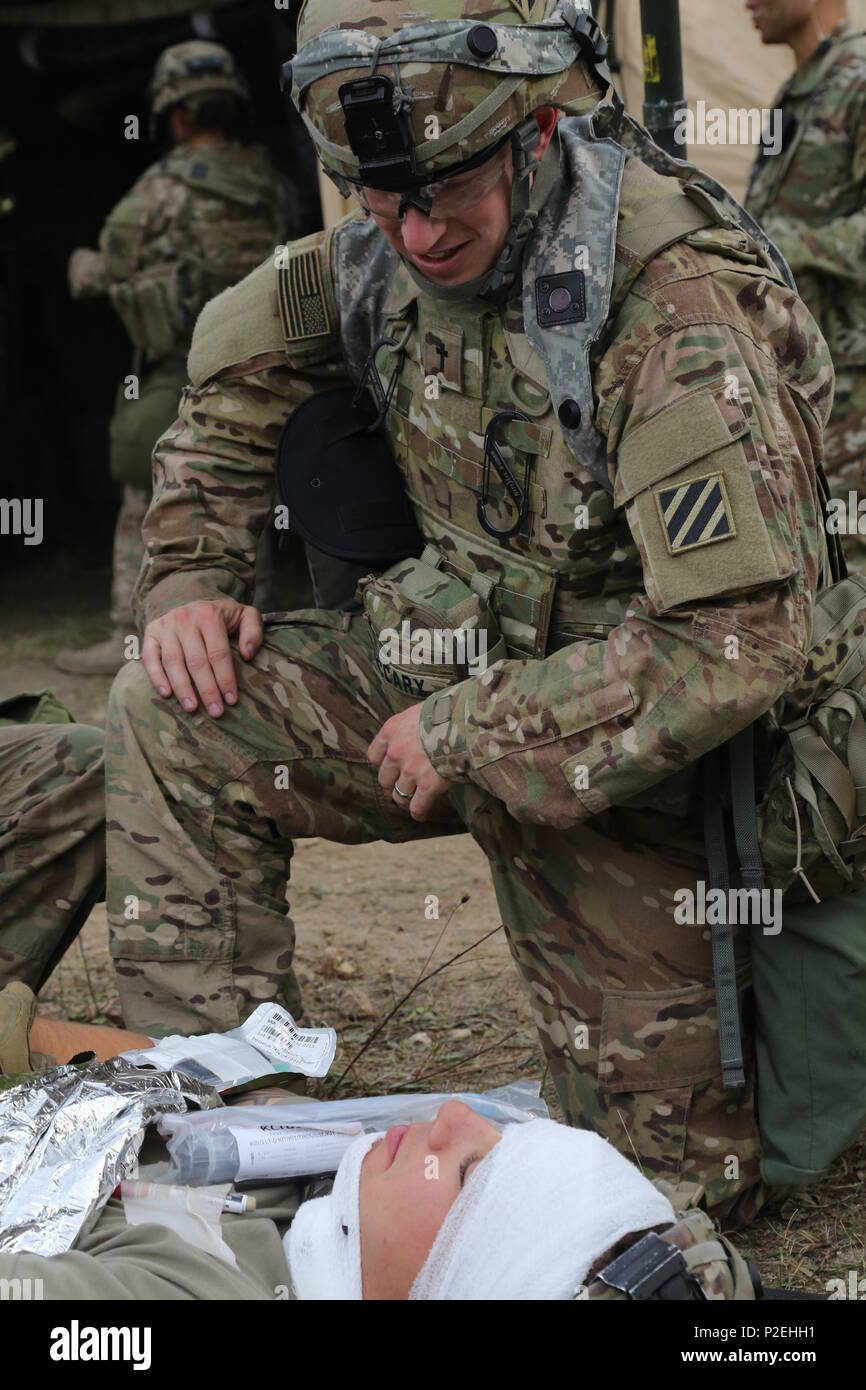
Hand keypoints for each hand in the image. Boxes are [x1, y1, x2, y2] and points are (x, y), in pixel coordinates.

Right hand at [141, 599, 262, 716]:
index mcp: (209, 615)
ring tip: (192, 708)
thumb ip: (253, 631)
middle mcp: (185, 618)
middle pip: (197, 661)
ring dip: (182, 688)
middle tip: (216, 711)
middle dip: (207, 690)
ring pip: (173, 662)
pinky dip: (156, 676)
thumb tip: (247, 654)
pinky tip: (166, 694)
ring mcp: (166, 626)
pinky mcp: (151, 632)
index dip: (225, 678)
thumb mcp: (245, 615)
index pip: (218, 653)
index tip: (231, 700)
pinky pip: (150, 657)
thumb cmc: (223, 617)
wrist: (193, 602)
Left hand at [367, 703, 450, 820]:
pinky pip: (417, 806)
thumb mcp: (421, 710)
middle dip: (394, 783)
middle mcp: (396, 751)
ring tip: (414, 800)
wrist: (467, 719)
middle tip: (405, 784)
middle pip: (385, 778)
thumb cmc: (449, 710)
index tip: (392, 767)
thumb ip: (412, 725)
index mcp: (391, 730)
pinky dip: (418, 812)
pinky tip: (421, 814)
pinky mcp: (428, 785)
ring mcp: (411, 770)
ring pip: (399, 795)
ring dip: (406, 798)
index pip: (374, 756)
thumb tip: (418, 734)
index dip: (383, 764)